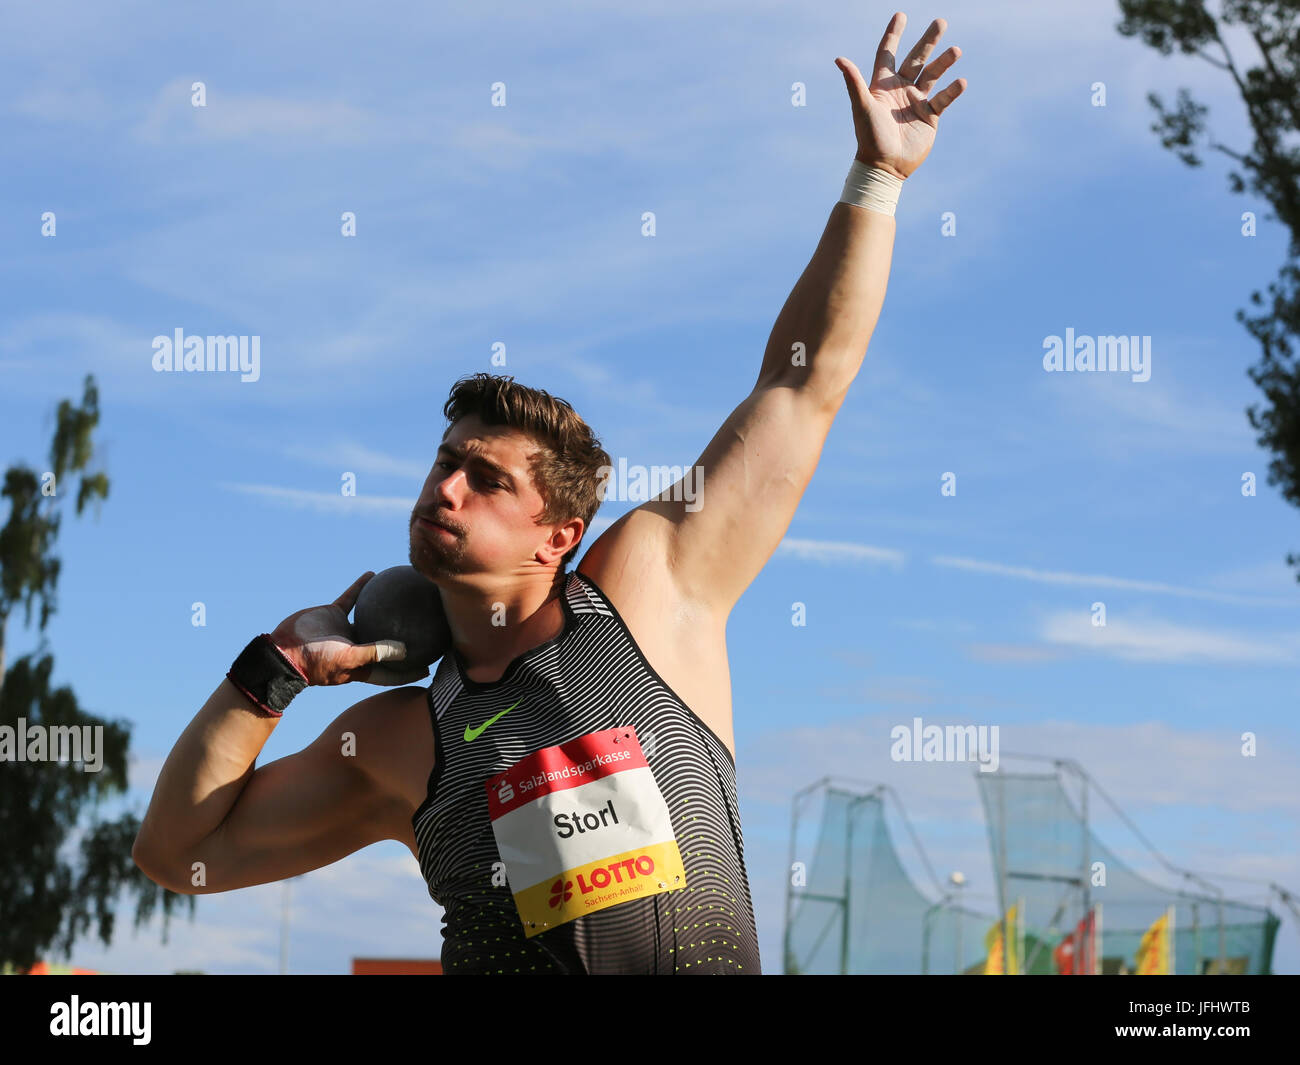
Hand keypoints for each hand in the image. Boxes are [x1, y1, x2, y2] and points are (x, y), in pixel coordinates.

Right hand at [269, 572, 429, 687]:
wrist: (283, 649)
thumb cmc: (315, 661)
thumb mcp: (348, 659)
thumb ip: (375, 653)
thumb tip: (406, 650)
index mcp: (362, 666)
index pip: (391, 672)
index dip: (410, 671)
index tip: (430, 666)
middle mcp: (357, 648)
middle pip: (386, 644)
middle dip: (404, 638)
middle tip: (426, 626)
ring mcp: (346, 630)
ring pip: (372, 616)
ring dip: (386, 607)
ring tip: (405, 592)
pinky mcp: (334, 614)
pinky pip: (352, 598)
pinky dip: (361, 587)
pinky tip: (374, 574)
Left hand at [835, 12, 965, 180]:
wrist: (884, 167)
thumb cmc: (869, 137)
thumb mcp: (862, 107)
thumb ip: (853, 82)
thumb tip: (839, 58)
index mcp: (883, 85)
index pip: (888, 53)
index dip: (893, 34)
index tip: (900, 15)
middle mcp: (900, 90)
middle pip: (916, 58)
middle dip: (928, 41)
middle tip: (941, 22)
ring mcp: (916, 102)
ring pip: (933, 75)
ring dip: (944, 62)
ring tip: (956, 50)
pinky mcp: (929, 117)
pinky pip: (943, 99)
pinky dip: (952, 91)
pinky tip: (961, 81)